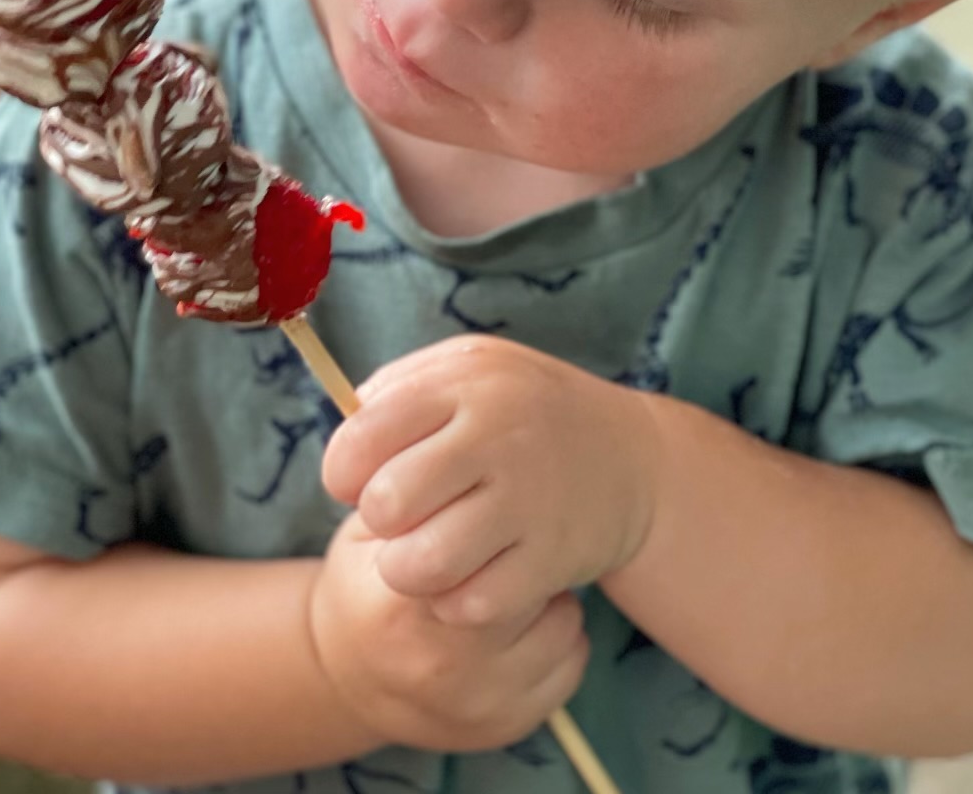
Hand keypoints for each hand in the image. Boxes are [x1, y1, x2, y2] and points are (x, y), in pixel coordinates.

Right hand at [308, 511, 589, 752]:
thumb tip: (441, 432)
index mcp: (393, 600)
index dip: (483, 505)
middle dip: (521, 546)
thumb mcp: (363, 528)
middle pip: (519, 581)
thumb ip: (398, 483)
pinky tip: (526, 618)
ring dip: (545, 591)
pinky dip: (558, 633)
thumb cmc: (364, 580)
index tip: (480, 492)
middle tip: (507, 529)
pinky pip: (571, 658)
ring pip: (560, 619)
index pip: (465, 538)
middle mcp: (438, 661)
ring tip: (512, 573)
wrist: (352, 677)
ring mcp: (478, 702)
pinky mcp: (510, 724)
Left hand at [322, 336, 656, 627]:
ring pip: (422, 564)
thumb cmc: (522, 410)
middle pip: (387, 504)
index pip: (361, 438)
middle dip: (381, 521)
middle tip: (406, 516)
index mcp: (462, 383)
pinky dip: (458, 600)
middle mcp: (496, 436)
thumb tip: (344, 433)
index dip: (342, 471)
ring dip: (409, 569)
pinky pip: (472, 603)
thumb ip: (398, 388)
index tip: (361, 480)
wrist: (630, 456)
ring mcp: (528, 499)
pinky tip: (471, 573)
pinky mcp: (552, 557)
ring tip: (426, 553)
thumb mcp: (467, 369)